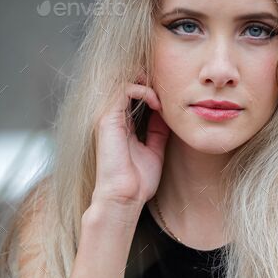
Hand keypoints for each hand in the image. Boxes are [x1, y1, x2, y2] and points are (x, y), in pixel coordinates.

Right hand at [92, 70, 169, 206]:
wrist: (125, 198)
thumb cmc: (137, 181)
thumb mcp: (154, 151)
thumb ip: (158, 132)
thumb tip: (166, 116)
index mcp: (121, 125)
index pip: (131, 95)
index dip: (150, 89)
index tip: (170, 96)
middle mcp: (112, 118)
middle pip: (125, 83)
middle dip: (147, 80)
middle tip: (167, 87)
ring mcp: (108, 117)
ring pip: (123, 82)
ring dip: (146, 83)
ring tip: (162, 96)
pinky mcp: (107, 118)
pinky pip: (123, 90)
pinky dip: (142, 90)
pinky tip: (156, 103)